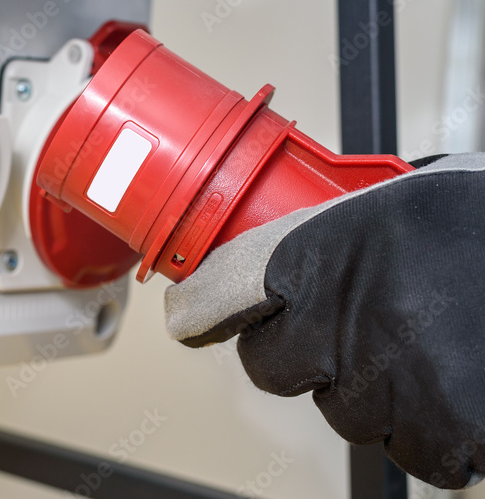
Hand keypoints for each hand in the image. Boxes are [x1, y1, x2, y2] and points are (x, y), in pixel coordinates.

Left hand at [164, 154, 484, 488]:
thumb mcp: (405, 203)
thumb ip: (339, 236)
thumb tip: (284, 272)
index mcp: (325, 247)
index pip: (221, 291)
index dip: (205, 309)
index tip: (196, 319)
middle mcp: (344, 315)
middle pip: (273, 364)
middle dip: (304, 355)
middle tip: (353, 332)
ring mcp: (393, 379)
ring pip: (348, 414)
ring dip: (381, 395)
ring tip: (438, 350)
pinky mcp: (449, 428)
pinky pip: (417, 451)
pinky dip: (441, 432)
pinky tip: (471, 388)